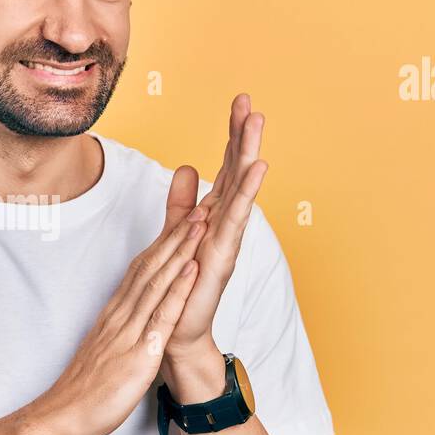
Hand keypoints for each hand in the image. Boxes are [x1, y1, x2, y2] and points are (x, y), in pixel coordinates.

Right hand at [36, 208, 204, 434]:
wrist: (63, 416)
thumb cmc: (84, 390)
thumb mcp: (105, 351)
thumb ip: (117, 332)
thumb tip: (128, 322)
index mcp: (115, 314)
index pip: (142, 270)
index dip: (165, 244)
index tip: (184, 221)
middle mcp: (121, 315)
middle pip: (152, 266)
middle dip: (178, 236)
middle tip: (200, 206)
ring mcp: (129, 331)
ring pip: (158, 282)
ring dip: (181, 251)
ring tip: (201, 224)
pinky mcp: (138, 352)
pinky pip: (160, 316)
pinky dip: (177, 290)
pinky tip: (191, 270)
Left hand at [160, 93, 268, 362]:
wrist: (178, 332)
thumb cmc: (182, 287)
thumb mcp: (177, 233)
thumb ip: (182, 202)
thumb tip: (188, 166)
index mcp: (214, 215)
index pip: (226, 167)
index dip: (232, 136)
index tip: (238, 102)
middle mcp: (224, 223)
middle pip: (237, 172)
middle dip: (243, 137)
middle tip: (250, 103)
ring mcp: (226, 238)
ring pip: (240, 188)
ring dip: (249, 154)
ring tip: (257, 123)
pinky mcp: (222, 256)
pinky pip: (236, 219)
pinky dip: (247, 192)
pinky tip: (258, 169)